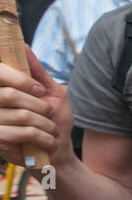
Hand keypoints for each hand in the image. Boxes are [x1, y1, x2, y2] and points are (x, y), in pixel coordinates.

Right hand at [0, 48, 73, 167]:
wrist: (58, 152)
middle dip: (38, 105)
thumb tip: (23, 46)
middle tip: (50, 112)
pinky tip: (49, 140)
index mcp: (2, 90)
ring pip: (20, 116)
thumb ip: (36, 72)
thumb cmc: (54, 120)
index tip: (39, 90)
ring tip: (52, 129)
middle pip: (9, 95)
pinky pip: (22, 133)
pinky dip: (43, 136)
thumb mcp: (51, 92)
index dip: (19, 79)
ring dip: (45, 123)